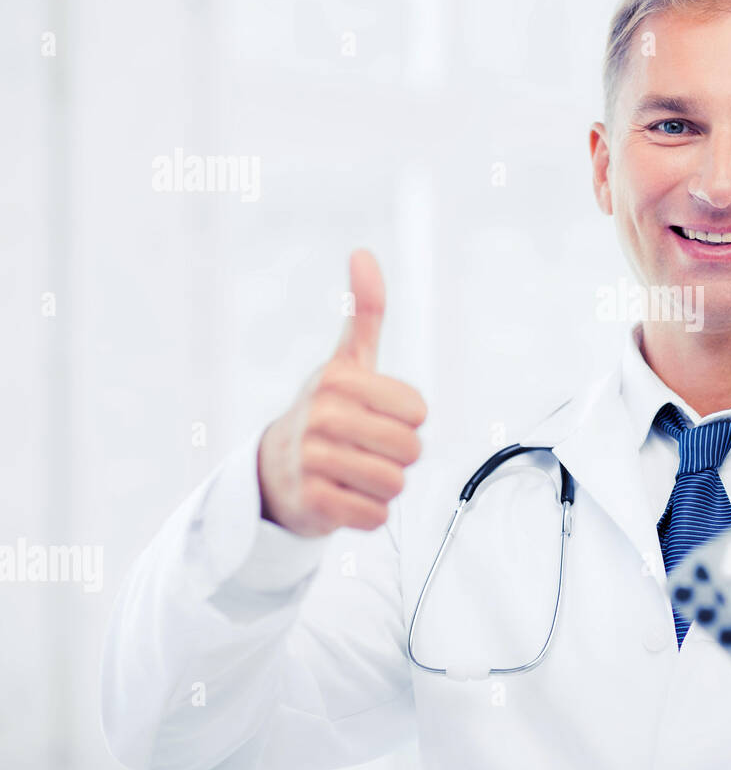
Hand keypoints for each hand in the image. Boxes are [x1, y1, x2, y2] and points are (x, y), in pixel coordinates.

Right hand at [257, 249, 427, 536]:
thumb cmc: (326, 411)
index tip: (378, 416)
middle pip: (411, 450)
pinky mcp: (312, 503)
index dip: (407, 420)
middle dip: (399, 456)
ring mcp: (312, 461)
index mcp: (338, 379)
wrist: (273, 472)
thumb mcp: (347, 361)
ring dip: (385, 486)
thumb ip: (364, 311)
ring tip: (356, 473)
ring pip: (395, 485)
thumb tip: (362, 253)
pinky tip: (345, 498)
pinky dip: (368, 513)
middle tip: (368, 450)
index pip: (418, 411)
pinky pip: (375, 516)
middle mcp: (321, 416)